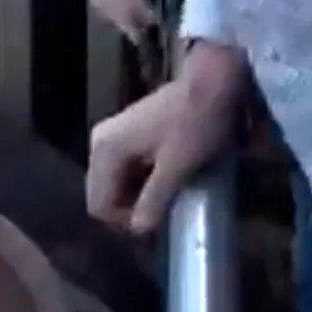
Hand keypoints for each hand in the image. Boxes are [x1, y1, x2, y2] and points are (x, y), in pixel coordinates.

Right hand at [86, 47, 245, 234]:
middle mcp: (101, 142)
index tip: (156, 222)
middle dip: (129, 209)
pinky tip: (166, 180)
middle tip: (162, 213)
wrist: (213, 82)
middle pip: (104, 193)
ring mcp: (114, 135)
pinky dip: (142, 180)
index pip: (98, 204)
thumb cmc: (195, 123)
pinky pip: (127, 169)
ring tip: (167, 197)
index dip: (124, 221)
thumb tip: (139, 229)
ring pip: (116, 182)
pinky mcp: (129, 133)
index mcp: (106, 149)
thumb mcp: (176, 166)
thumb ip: (154, 200)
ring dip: (138, 195)